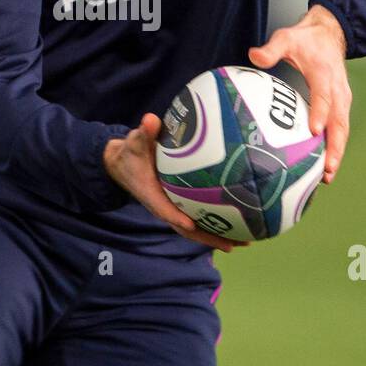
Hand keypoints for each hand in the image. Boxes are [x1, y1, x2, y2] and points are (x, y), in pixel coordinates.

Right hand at [104, 113, 250, 252]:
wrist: (122, 164)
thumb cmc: (131, 153)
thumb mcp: (135, 142)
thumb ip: (144, 133)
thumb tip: (150, 120)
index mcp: (151, 192)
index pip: (162, 207)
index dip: (174, 216)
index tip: (190, 224)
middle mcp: (163, 205)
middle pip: (185, 228)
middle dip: (208, 238)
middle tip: (234, 244)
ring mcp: (173, 208)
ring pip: (195, 229)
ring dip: (217, 237)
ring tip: (244, 243)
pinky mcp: (179, 206)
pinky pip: (198, 221)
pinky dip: (215, 227)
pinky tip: (236, 229)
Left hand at [249, 4, 349, 184]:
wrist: (330, 34)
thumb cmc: (306, 40)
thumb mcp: (287, 37)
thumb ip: (272, 48)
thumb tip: (254, 56)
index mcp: (324, 74)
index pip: (323, 96)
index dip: (320, 113)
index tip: (314, 131)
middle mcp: (338, 89)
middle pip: (339, 121)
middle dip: (335, 146)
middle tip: (327, 168)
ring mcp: (342, 98)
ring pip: (343, 129)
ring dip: (337, 152)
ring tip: (327, 176)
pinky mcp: (341, 105)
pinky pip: (340, 128)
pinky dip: (336, 147)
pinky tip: (325, 166)